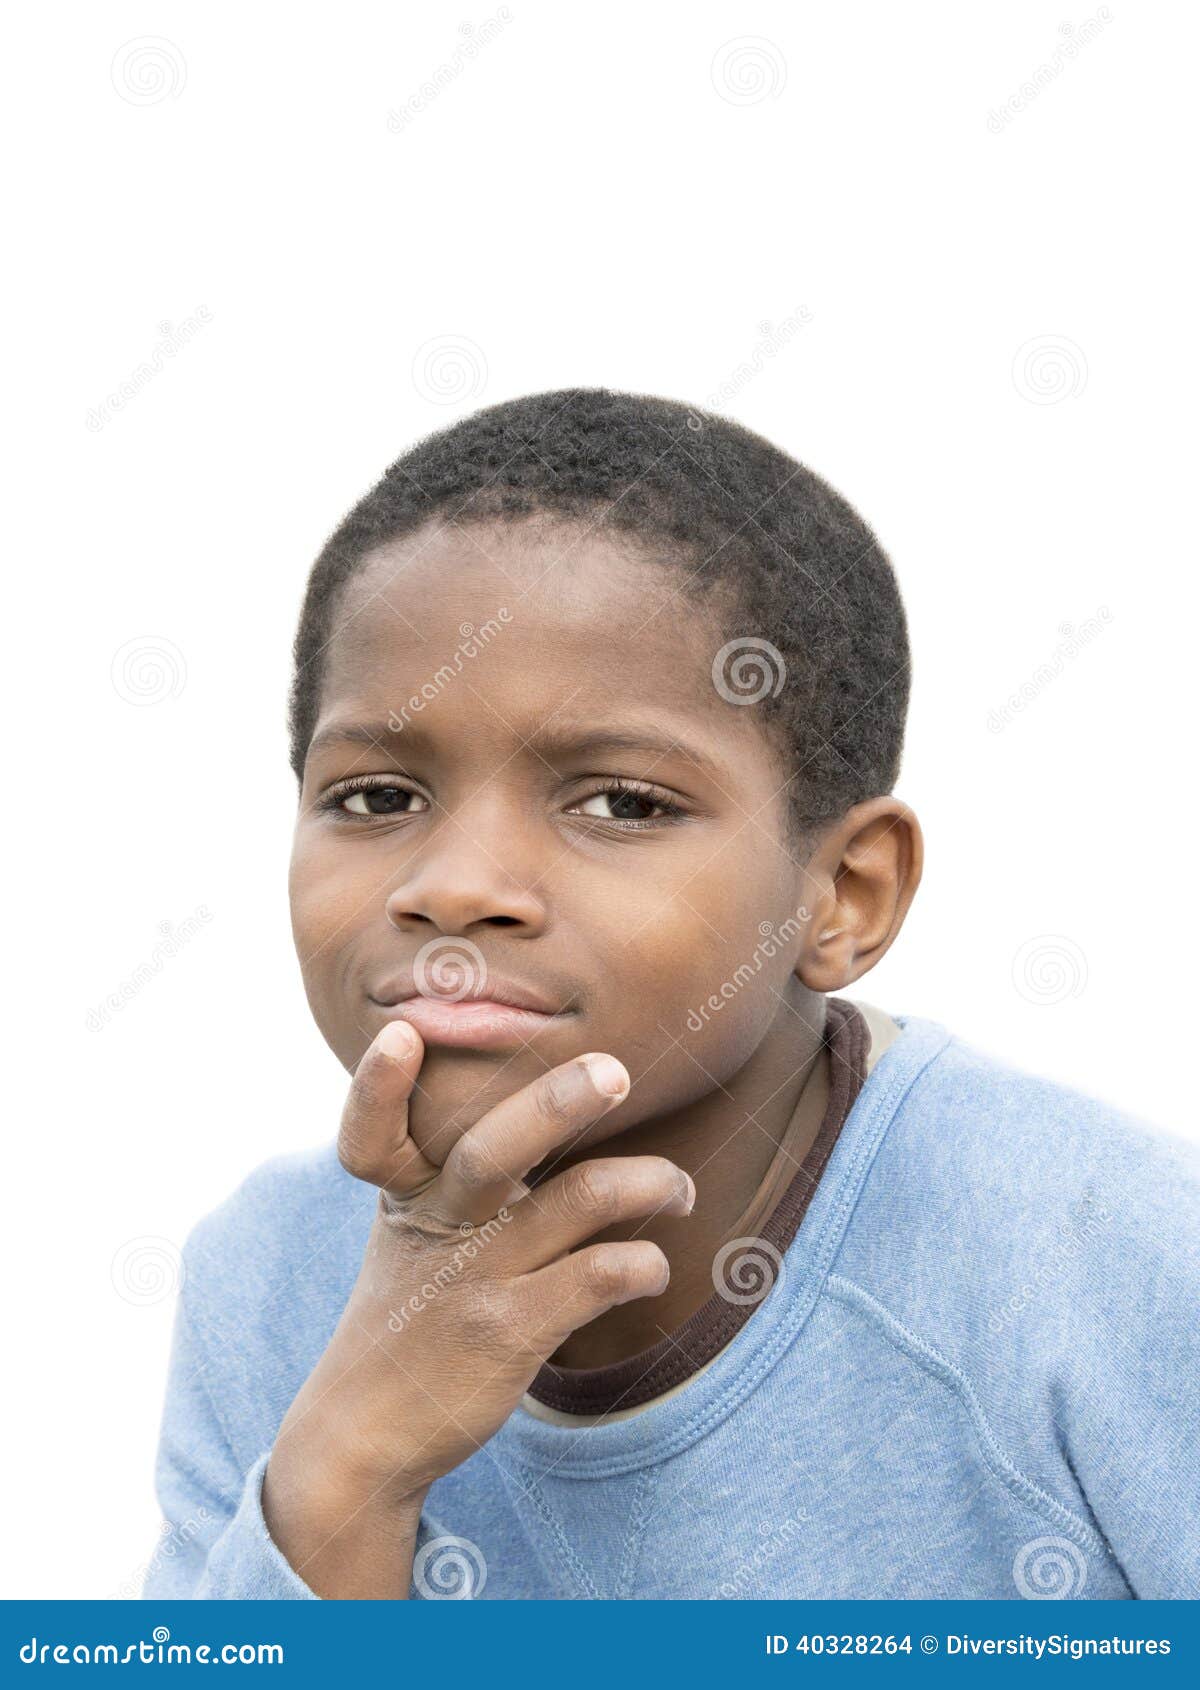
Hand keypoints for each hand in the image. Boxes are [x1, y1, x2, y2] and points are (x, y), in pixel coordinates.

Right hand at [262, 1020, 693, 1595]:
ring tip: (678, 1188)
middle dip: (559, 1102)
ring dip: (647, 1182)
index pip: (371, 1131)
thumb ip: (450, 1166)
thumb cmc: (408, 1305)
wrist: (367, 1430)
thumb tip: (542, 1091)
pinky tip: (653, 1266)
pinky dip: (643, 1262)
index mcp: (405, 1190)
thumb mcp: (409, 1225)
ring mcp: (473, 1280)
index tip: (401, 1033)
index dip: (378, 1083)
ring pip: (576, 1202)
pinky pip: (598, 1275)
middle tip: (616, 1071)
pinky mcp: (510, 1332)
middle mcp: (436, 1225)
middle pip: (493, 1150)